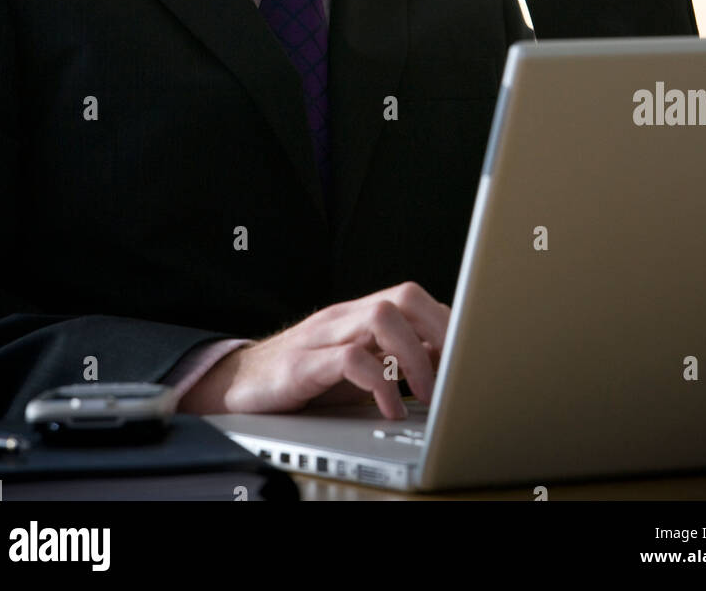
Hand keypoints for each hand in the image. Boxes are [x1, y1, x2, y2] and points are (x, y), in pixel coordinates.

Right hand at [176, 282, 448, 419]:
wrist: (238, 384)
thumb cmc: (303, 377)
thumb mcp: (356, 366)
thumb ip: (395, 357)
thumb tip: (446, 360)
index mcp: (359, 315)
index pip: (414, 298)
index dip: (447, 323)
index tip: (467, 355)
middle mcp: (344, 318)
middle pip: (404, 296)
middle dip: (438, 331)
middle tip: (452, 372)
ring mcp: (322, 337)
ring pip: (382, 316)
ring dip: (414, 356)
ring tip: (424, 393)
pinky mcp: (302, 365)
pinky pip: (350, 359)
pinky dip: (378, 384)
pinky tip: (388, 408)